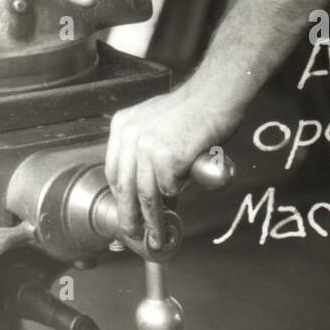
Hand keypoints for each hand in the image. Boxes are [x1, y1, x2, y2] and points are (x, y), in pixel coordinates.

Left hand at [105, 79, 244, 245]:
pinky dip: (179, 191)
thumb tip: (146, 190)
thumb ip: (146, 151)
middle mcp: (130, 135)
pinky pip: (170, 187)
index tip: (125, 211)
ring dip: (152, 219)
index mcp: (122, 125)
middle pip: (124, 186)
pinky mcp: (167, 156)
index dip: (120, 196)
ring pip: (145, 195)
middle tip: (134, 232)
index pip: (113, 171)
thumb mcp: (156, 124)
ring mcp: (147, 146)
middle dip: (129, 216)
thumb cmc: (194, 109)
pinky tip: (186, 183)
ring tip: (157, 235)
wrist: (215, 95)